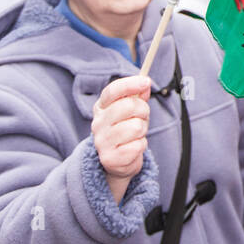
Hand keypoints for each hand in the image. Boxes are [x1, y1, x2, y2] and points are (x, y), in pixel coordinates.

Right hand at [92, 75, 151, 202]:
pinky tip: (133, 148)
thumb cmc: (125, 130)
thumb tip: (145, 84)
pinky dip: (141, 146)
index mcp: (101, 107)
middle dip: (143, 110)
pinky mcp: (110, 158)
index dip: (130, 84)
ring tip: (136, 134)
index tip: (146, 82)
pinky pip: (138, 145)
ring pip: (136, 126)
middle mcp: (98, 123)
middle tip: (142, 118)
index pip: (113, 90)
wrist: (117, 161)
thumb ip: (137, 96)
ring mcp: (102, 141)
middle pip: (128, 106)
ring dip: (142, 130)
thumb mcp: (132, 110)